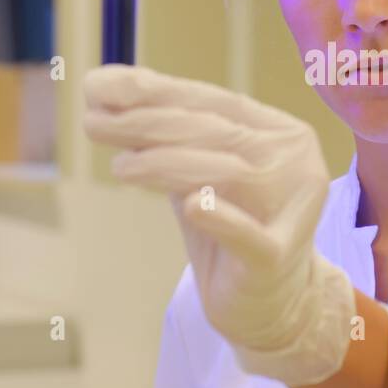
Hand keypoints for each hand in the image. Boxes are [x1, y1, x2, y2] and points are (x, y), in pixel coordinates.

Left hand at [82, 64, 355, 384]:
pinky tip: (192, 205)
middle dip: (147, 122)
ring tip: (120, 166)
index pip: (213, 101)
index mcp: (280, 132)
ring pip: (226, 172)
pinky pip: (248, 235)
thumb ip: (163, 135)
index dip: (155, 91)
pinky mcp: (275, 258)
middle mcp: (294, 163)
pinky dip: (221, 217)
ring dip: (165, 162)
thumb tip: (102, 84)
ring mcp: (290, 209)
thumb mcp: (196, 174)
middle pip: (215, 131)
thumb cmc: (231, 227)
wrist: (273, 303)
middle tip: (93, 121)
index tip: (98, 85)